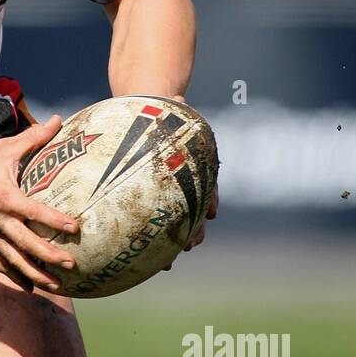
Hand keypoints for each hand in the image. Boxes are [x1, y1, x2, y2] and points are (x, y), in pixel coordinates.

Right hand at [0, 114, 80, 293]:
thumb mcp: (5, 148)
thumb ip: (33, 138)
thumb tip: (59, 120)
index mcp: (4, 196)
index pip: (33, 212)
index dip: (55, 221)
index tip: (75, 227)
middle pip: (25, 243)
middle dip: (49, 256)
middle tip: (71, 264)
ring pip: (13, 259)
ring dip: (35, 274)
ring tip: (57, 285)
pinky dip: (14, 276)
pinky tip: (30, 288)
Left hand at [163, 93, 217, 266]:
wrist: (144, 114)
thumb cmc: (156, 112)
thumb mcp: (165, 107)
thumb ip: (172, 106)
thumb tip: (177, 96)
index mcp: (192, 164)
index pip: (205, 183)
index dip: (209, 199)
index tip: (211, 213)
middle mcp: (185, 181)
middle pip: (193, 210)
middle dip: (194, 228)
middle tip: (192, 244)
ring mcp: (169, 192)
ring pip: (176, 221)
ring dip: (174, 241)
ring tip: (169, 260)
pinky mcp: (151, 199)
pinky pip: (153, 221)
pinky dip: (152, 240)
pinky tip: (149, 259)